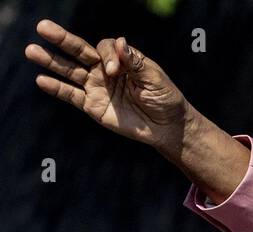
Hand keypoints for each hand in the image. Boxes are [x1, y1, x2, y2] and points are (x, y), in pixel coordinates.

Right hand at [26, 19, 188, 152]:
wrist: (167, 127)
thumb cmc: (165, 99)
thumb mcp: (154, 78)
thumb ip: (135, 62)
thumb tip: (120, 43)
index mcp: (120, 60)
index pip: (103, 48)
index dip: (107, 56)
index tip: (115, 71)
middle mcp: (104, 70)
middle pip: (79, 51)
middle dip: (61, 39)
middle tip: (43, 27)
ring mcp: (96, 87)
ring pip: (69, 71)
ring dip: (50, 61)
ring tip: (31, 51)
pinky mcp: (92, 105)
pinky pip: (71, 95)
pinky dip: (57, 88)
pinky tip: (41, 80)